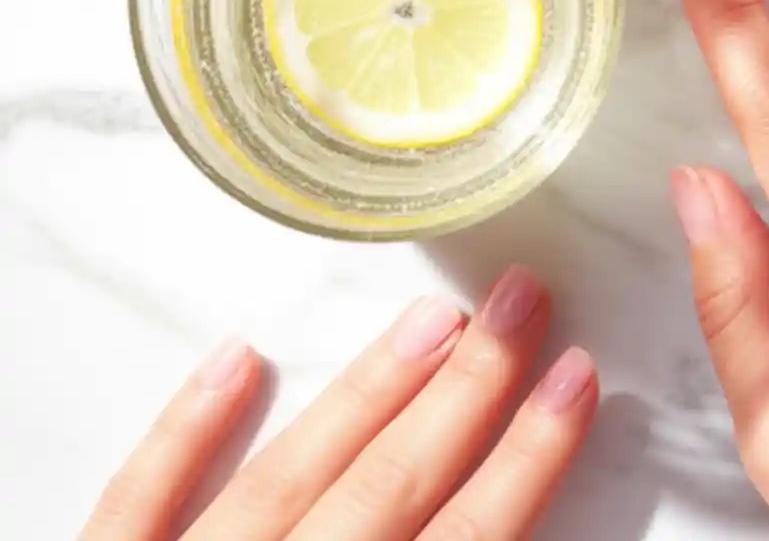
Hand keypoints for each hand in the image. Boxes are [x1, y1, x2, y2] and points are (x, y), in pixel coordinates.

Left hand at [83, 267, 596, 540]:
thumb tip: (497, 517)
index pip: (467, 538)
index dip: (531, 457)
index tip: (577, 380)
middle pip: (391, 487)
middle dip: (468, 391)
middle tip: (521, 304)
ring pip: (288, 476)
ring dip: (368, 392)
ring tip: (432, 316)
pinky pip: (139, 503)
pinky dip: (185, 431)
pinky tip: (237, 359)